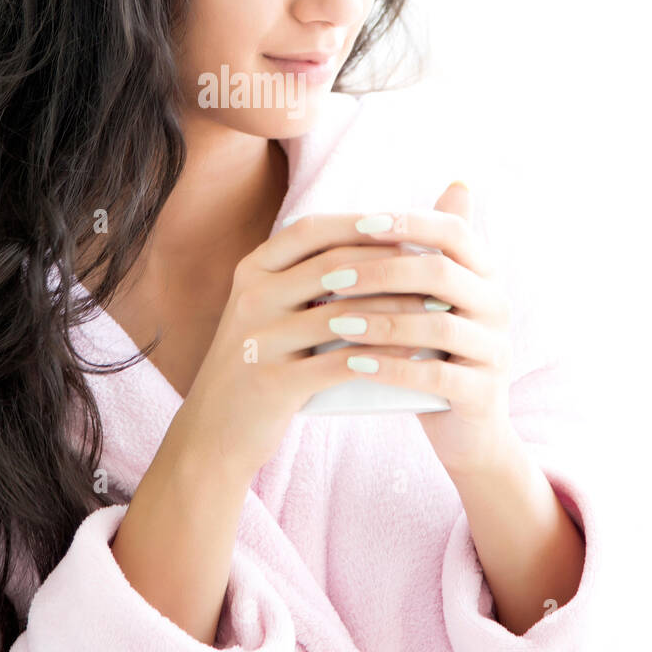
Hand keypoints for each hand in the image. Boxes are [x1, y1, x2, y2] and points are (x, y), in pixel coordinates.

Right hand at [177, 202, 507, 482]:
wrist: (214, 429)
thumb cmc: (259, 363)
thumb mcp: (266, 310)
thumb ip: (301, 277)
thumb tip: (369, 242)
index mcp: (252, 271)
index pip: (311, 231)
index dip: (359, 222)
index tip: (406, 221)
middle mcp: (251, 297)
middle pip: (332, 265)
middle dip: (390, 263)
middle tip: (437, 267)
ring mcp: (259, 340)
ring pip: (342, 314)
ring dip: (397, 310)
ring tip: (437, 310)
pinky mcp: (272, 383)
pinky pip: (339, 363)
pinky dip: (382, 355)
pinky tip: (414, 354)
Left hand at [326, 181, 514, 476]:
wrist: (464, 429)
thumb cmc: (433, 352)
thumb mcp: (428, 300)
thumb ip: (418, 253)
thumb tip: (423, 190)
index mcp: (483, 274)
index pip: (454, 231)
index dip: (409, 223)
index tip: (359, 223)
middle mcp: (496, 305)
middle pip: (441, 273)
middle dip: (381, 271)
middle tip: (331, 277)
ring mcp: (494, 350)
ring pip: (438, 325)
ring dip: (381, 321)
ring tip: (335, 322)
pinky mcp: (483, 393)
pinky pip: (436, 376)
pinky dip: (392, 368)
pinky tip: (354, 364)